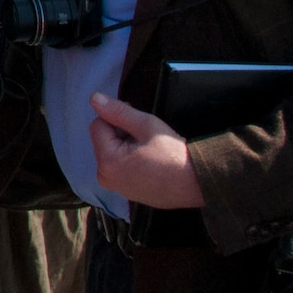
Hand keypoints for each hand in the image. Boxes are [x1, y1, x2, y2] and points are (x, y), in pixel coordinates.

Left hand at [89, 93, 206, 209]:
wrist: (198, 184)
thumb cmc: (173, 154)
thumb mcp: (146, 125)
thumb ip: (118, 111)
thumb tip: (94, 99)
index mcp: (107, 162)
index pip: (98, 125)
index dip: (117, 118)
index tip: (138, 123)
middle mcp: (105, 178)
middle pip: (103, 140)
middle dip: (121, 133)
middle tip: (147, 137)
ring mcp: (116, 188)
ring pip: (112, 153)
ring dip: (126, 146)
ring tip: (150, 150)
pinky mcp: (126, 193)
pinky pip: (121, 168)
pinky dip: (131, 160)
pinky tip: (150, 162)